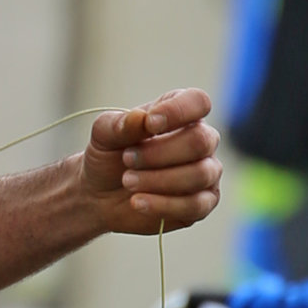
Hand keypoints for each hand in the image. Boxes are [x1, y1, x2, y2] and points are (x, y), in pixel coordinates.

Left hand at [80, 89, 220, 233]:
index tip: (149, 124)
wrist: (100, 196)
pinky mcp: (203, 202)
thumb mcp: (104, 135)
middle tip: (127, 159)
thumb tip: (140, 118)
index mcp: (180, 113)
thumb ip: (121, 124)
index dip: (178, 111)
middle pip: (200, 141)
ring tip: (128, 181)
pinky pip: (196, 205)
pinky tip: (138, 202)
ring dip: (158, 180)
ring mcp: (206, 171)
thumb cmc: (108, 156)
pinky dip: (164, 204)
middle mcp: (201, 139)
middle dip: (159, 153)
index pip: (198, 102)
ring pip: (200, 174)